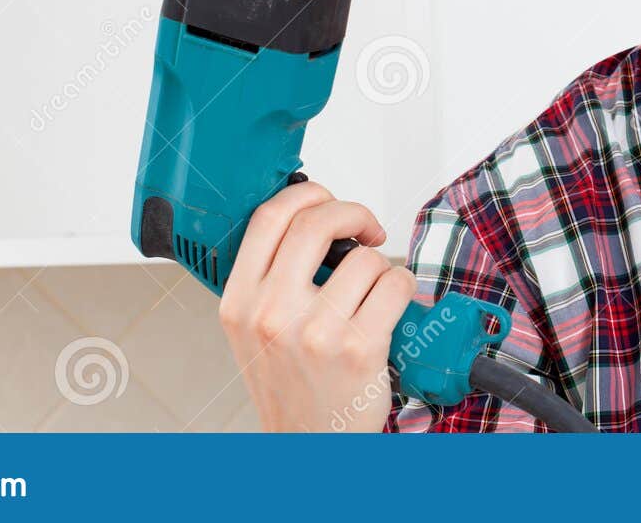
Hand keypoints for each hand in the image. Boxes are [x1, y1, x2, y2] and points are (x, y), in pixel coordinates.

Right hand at [218, 179, 417, 430]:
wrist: (308, 446)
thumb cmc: (289, 387)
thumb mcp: (252, 330)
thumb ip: (267, 277)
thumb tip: (307, 219)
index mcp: (239, 302)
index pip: (268, 218)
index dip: (305, 194)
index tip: (325, 199)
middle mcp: (271, 314)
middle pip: (316, 222)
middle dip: (353, 212)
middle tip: (366, 227)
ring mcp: (315, 331)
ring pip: (364, 256)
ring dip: (380, 264)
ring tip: (372, 289)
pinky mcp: (358, 347)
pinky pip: (395, 284)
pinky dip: (402, 286)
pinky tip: (390, 304)